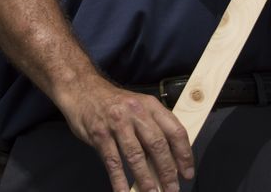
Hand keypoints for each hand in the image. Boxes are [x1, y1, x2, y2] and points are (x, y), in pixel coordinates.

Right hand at [57, 75, 194, 191]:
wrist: (82, 89)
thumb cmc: (114, 103)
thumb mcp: (138, 106)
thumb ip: (153, 127)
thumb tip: (168, 158)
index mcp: (151, 105)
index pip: (174, 130)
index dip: (183, 153)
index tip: (187, 172)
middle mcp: (136, 112)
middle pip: (157, 144)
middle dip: (167, 170)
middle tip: (172, 188)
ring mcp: (117, 123)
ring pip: (136, 155)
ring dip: (146, 179)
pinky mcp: (99, 134)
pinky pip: (112, 161)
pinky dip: (119, 180)